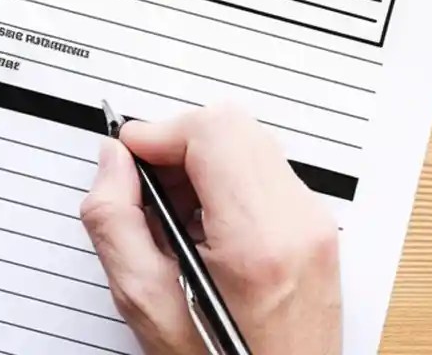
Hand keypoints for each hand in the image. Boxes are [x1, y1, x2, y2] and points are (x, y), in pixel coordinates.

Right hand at [80, 109, 342, 354]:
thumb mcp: (148, 304)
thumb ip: (116, 222)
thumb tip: (113, 163)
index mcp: (258, 240)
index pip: (213, 132)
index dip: (160, 132)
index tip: (129, 155)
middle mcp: (299, 223)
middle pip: (235, 127)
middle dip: (179, 144)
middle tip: (147, 187)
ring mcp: (315, 226)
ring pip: (252, 144)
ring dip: (202, 163)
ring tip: (173, 216)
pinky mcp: (318, 232)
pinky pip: (268, 175)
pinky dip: (228, 183)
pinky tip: (204, 229)